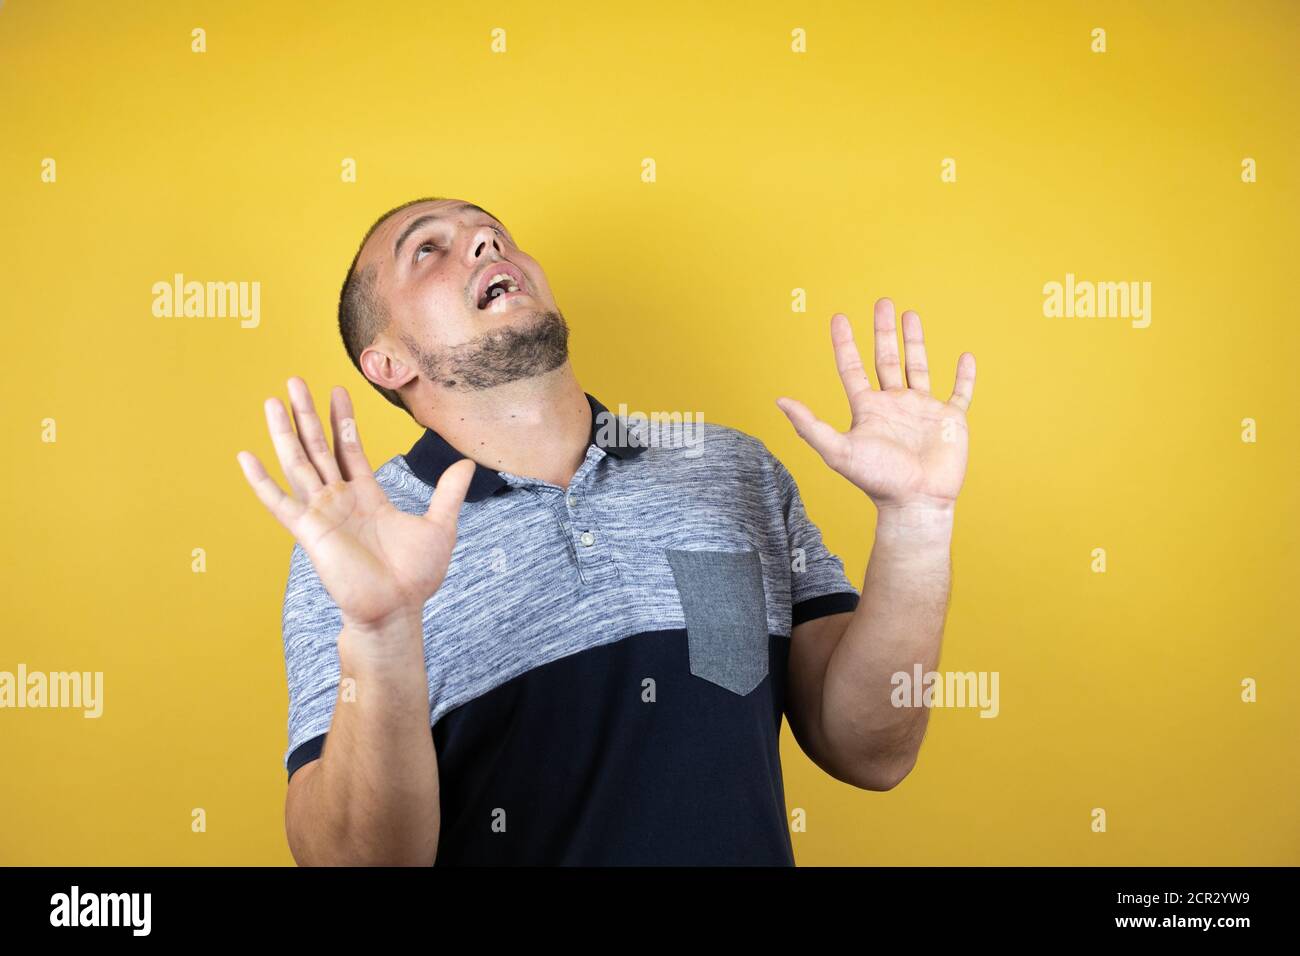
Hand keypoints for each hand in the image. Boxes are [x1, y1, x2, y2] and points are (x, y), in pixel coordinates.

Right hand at [236, 377, 474, 632]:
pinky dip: (261, 481)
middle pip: (318, 446)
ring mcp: (322, 513)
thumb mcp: (439, 525)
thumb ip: (448, 493)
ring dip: (284, 433)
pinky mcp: (310, 532)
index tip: (337, 388)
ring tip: (272, 401)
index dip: (342, 418)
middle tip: (295, 380)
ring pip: (299, 464)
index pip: (349, 447)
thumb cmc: (415, 576)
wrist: (398, 610)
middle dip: (307, 414)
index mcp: (366, 496)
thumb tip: (467, 464)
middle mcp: (340, 500)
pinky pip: (280, 503)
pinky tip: (245, 457)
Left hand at [776, 298, 975, 512]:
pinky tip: (965, 357)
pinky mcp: (950, 419)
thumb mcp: (838, 450)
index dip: (844, 343)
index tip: (838, 317)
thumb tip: (780, 401)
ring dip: (914, 341)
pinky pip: (960, 392)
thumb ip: (810, 426)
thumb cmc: (877, 480)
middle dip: (882, 330)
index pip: (852, 368)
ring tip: (910, 315)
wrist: (916, 502)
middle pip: (885, 358)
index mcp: (868, 409)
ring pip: (918, 366)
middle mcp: (894, 404)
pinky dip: (965, 376)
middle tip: (881, 302)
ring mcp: (923, 410)